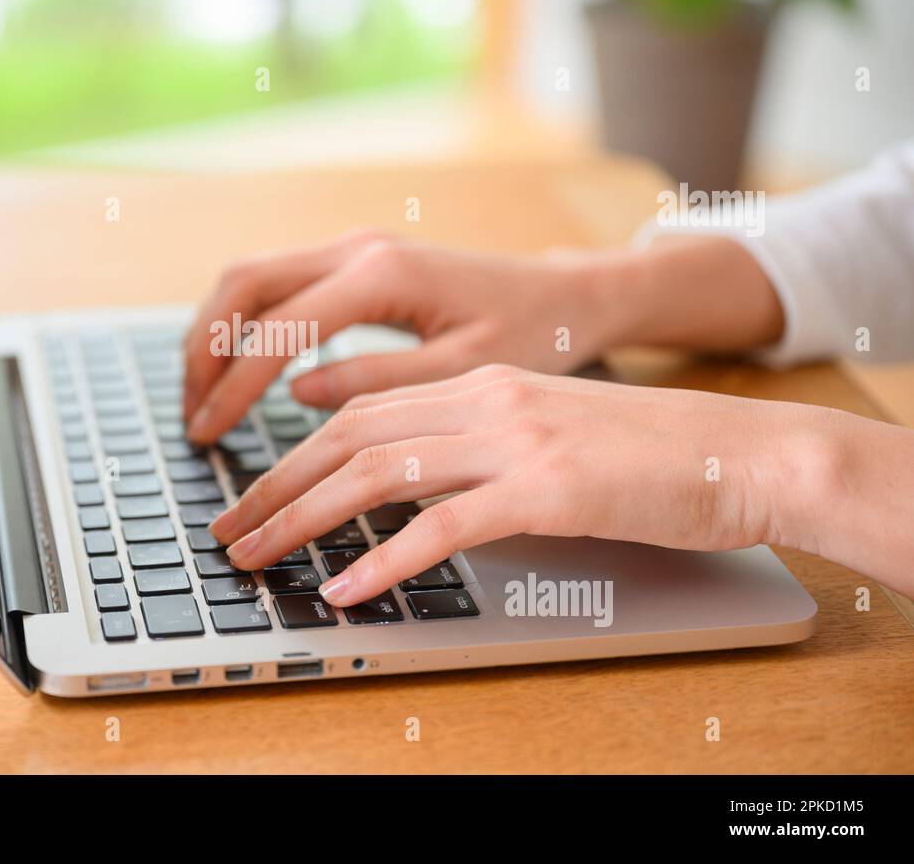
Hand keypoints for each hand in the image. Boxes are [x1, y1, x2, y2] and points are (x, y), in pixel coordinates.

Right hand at [182, 230, 635, 443]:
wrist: (564, 292)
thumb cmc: (530, 332)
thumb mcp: (462, 371)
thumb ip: (378, 381)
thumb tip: (299, 395)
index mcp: (381, 274)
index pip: (279, 330)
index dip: (234, 386)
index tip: (210, 435)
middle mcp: (357, 248)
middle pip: (244, 284)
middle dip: (204, 350)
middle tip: (192, 415)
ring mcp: (353, 247)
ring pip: (251, 277)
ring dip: (215, 333)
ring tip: (202, 398)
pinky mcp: (355, 260)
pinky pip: (276, 283)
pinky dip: (243, 324)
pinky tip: (239, 370)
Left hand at [209, 365, 913, 604]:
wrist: (740, 453)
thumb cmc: (644, 454)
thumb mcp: (544, 435)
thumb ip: (474, 449)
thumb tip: (403, 489)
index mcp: (480, 384)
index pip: (360, 411)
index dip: (296, 455)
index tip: (255, 494)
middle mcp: (486, 400)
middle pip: (350, 437)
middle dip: (277, 487)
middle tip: (230, 532)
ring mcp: (515, 440)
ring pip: (378, 472)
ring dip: (305, 519)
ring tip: (259, 558)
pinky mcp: (548, 488)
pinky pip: (445, 525)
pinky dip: (388, 557)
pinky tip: (350, 586)